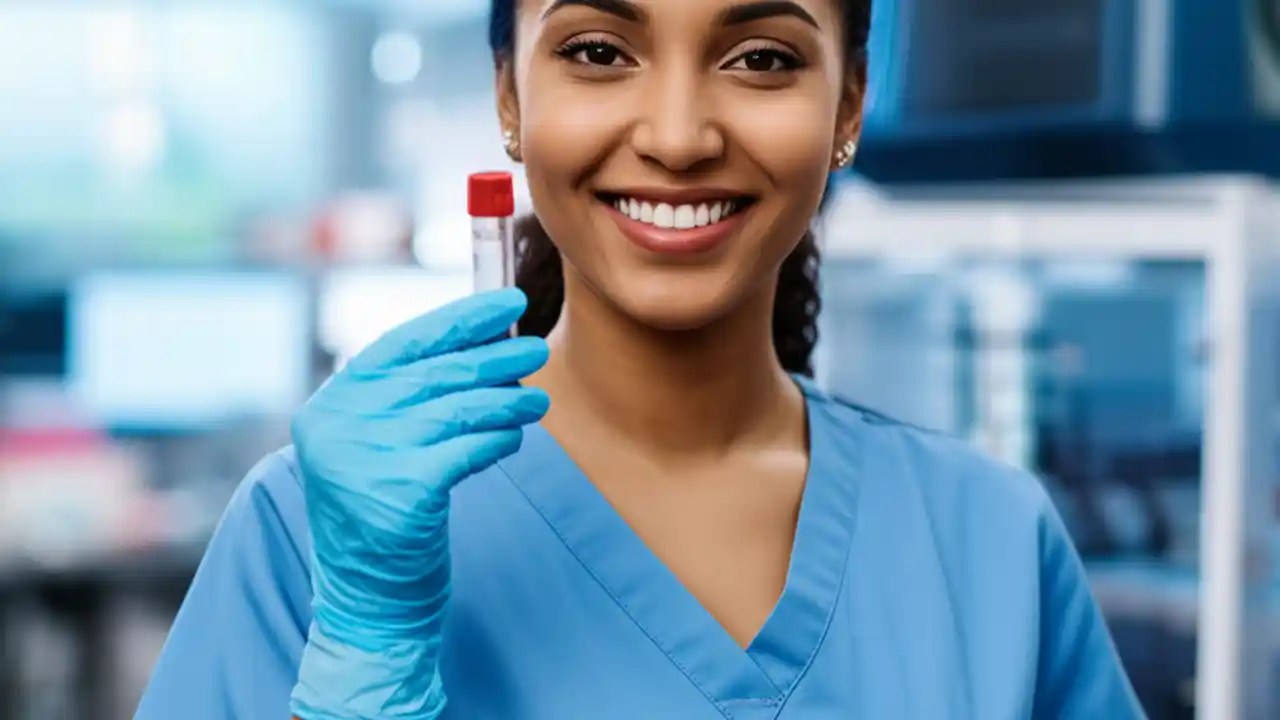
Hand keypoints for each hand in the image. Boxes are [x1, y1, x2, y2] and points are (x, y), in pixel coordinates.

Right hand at [289, 288, 549, 719]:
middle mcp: (339, 425)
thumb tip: (484, 348)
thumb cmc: (382, 518)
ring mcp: (365, 457)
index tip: (506, 303)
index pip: (402, 344)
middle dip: (494, 357)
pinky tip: (516, 436)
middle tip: (536, 348)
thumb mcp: (375, 448)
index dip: (458, 320)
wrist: (367, 602)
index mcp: (331, 406)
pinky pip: (466, 449)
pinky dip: (497, 439)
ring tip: (539, 399)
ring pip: (456, 409)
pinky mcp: (399, 492)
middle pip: (435, 374)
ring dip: (507, 400)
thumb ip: (408, 399)